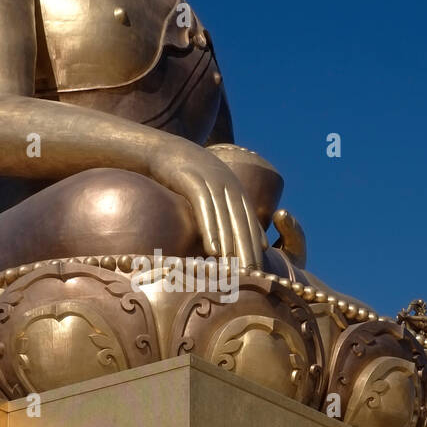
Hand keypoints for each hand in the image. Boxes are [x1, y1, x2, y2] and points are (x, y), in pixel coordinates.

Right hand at [148, 139, 267, 267]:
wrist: (166, 149)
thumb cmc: (189, 177)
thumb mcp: (213, 193)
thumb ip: (230, 214)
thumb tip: (249, 240)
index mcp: (236, 191)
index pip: (250, 223)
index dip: (256, 248)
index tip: (261, 272)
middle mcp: (229, 186)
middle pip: (242, 223)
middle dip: (249, 251)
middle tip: (253, 277)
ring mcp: (211, 182)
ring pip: (225, 219)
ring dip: (232, 246)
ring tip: (236, 270)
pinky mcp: (192, 181)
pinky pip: (204, 210)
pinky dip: (210, 230)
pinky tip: (212, 251)